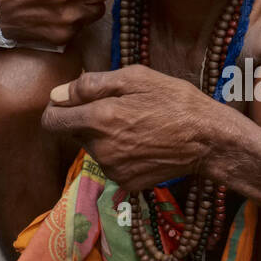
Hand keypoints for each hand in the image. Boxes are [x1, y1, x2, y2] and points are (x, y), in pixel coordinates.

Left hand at [40, 65, 231, 189]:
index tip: (71, 102)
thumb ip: (91, 85)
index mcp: (99, 119)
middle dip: (87, 120)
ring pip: (93, 149)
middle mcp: (101, 148)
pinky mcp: (125, 183)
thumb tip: (57, 95)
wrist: (208, 140)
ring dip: (105, 137)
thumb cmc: (175, 101)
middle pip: (74, 133)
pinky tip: (144, 144)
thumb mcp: (136, 77)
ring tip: (137, 125)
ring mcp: (113, 169)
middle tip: (120, 109)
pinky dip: (120, 154)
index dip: (57, 109)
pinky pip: (111, 164)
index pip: (51, 121)